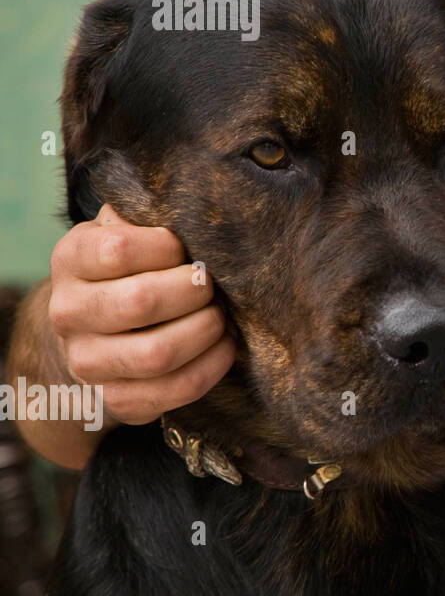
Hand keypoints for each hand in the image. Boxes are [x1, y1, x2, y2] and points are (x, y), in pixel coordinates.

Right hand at [46, 204, 234, 426]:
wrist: (94, 332)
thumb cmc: (131, 267)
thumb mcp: (129, 229)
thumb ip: (149, 213)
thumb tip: (197, 196)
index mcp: (71, 259)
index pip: (119, 249)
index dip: (167, 247)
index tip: (185, 248)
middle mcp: (68, 313)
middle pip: (141, 302)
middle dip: (195, 291)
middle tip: (212, 284)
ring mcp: (88, 362)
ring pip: (157, 353)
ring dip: (205, 331)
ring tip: (221, 316)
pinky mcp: (116, 399)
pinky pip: (172, 391)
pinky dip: (210, 368)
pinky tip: (224, 347)